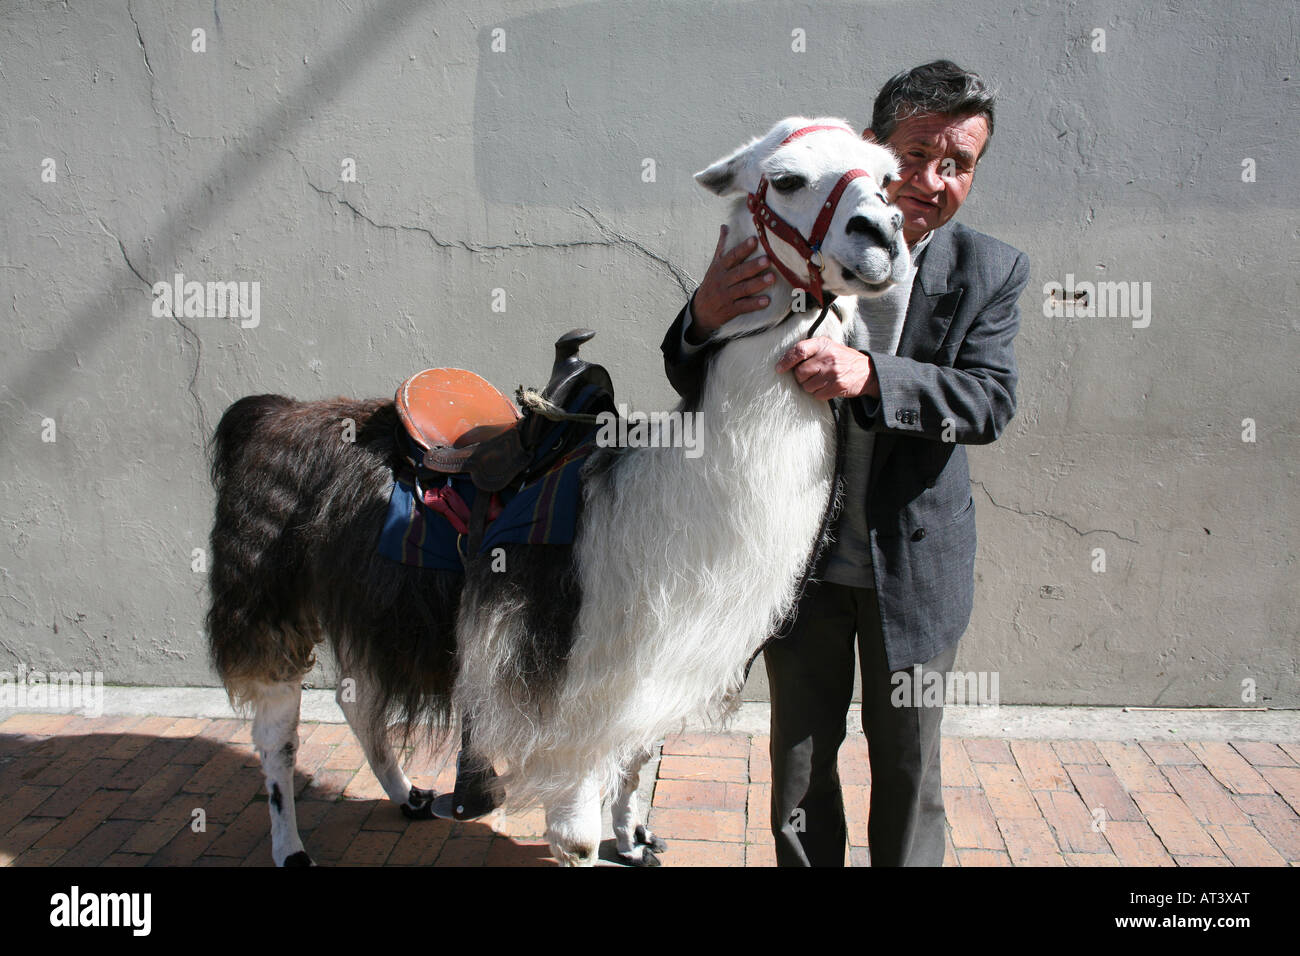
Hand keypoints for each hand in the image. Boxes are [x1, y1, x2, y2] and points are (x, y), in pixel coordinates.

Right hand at [688, 225, 775, 339]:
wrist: (700, 311)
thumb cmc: (712, 283)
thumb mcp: (714, 265)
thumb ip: (722, 247)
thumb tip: (725, 226)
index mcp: (719, 268)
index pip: (732, 256)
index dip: (743, 248)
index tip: (754, 240)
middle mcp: (722, 281)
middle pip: (739, 272)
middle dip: (753, 266)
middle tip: (768, 260)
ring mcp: (725, 296)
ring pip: (743, 289)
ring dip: (758, 283)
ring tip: (772, 278)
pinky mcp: (730, 310)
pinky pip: (743, 307)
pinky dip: (754, 304)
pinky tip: (767, 301)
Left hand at [775, 337, 878, 400]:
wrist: (866, 371)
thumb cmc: (841, 358)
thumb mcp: (828, 347)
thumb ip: (810, 350)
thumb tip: (785, 361)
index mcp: (823, 344)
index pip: (799, 350)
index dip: (786, 361)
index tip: (779, 368)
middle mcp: (828, 357)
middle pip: (800, 373)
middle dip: (801, 377)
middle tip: (810, 375)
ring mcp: (833, 372)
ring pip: (807, 386)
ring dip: (810, 386)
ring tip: (821, 380)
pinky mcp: (837, 386)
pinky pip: (817, 395)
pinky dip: (819, 393)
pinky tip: (827, 387)